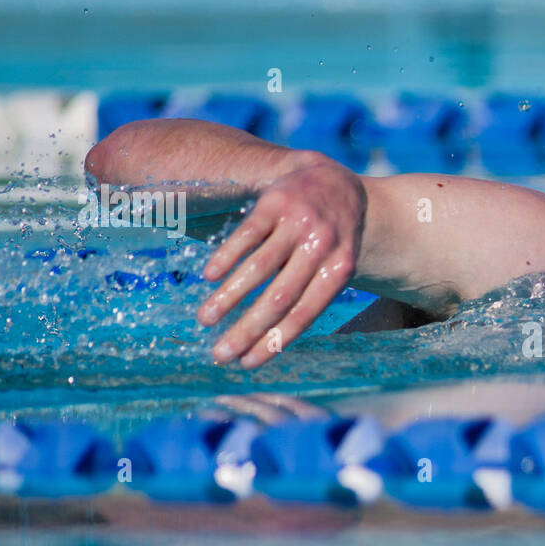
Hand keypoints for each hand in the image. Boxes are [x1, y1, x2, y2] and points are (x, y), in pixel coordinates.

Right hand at [198, 156, 364, 367]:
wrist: (336, 182)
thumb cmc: (332, 239)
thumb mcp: (334, 266)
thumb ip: (307, 295)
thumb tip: (267, 342)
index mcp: (340, 270)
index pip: (304, 314)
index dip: (274, 342)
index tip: (247, 364)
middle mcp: (322, 246)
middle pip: (279, 297)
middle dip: (246, 329)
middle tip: (220, 353)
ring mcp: (299, 222)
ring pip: (258, 267)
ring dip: (228, 298)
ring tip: (205, 319)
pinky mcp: (276, 201)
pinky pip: (246, 235)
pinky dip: (226, 258)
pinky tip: (209, 278)